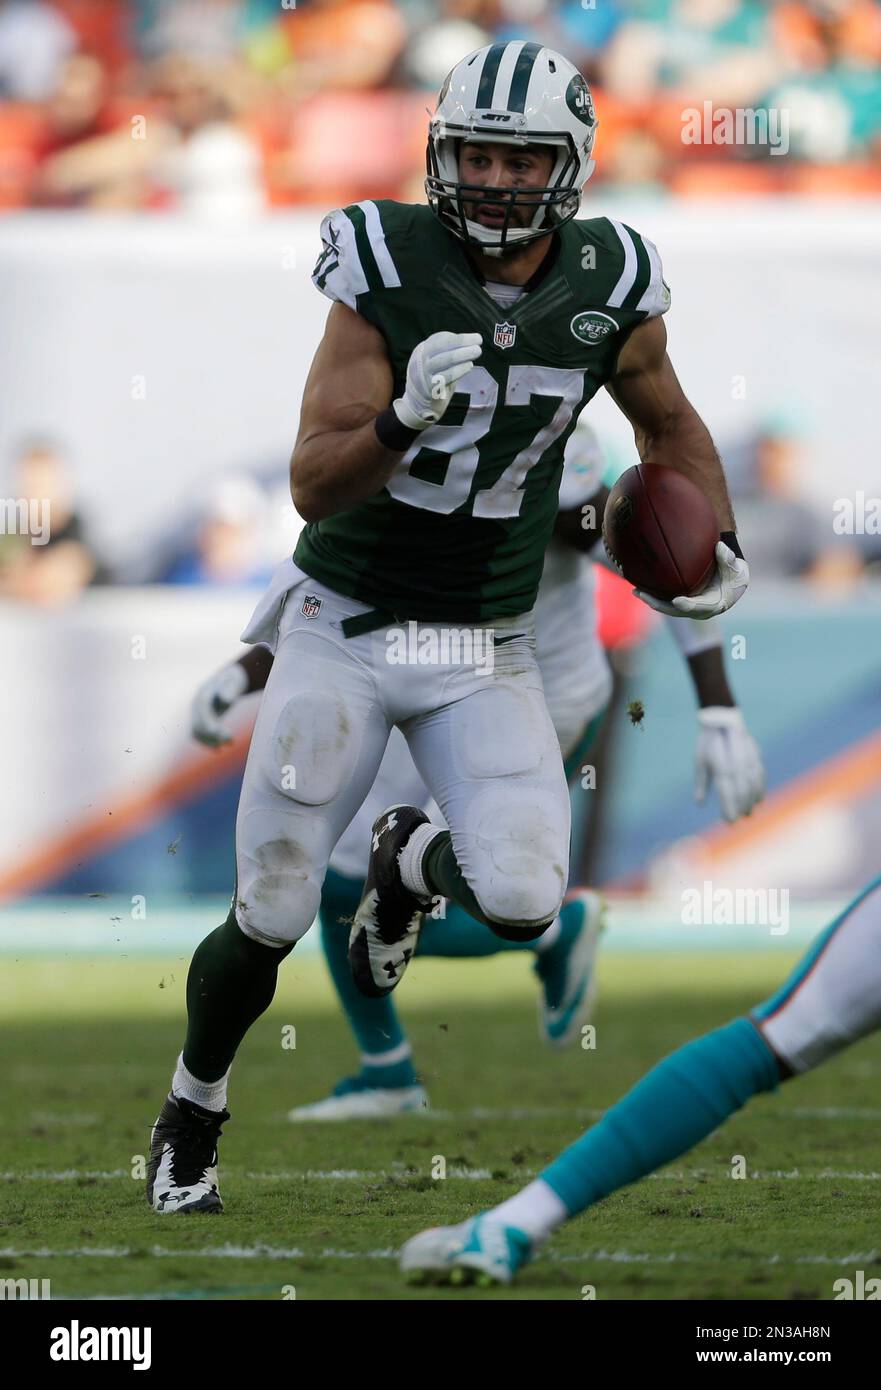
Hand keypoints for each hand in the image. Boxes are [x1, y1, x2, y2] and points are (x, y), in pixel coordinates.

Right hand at [191, 663, 247, 746]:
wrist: (230, 679)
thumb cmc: (235, 680)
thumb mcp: (235, 682)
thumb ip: (231, 690)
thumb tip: (225, 701)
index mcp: (204, 693)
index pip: (202, 710)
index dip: (208, 722)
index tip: (218, 733)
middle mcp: (196, 704)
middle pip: (198, 723)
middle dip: (212, 734)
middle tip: (230, 740)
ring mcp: (197, 712)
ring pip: (196, 732)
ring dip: (209, 741)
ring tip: (229, 743)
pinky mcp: (202, 720)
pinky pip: (200, 735)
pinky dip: (207, 743)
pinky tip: (219, 749)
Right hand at [393, 331, 482, 429]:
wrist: (418, 405)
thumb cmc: (433, 380)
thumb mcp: (436, 363)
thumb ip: (448, 353)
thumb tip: (470, 342)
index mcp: (421, 351)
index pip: (439, 339)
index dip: (459, 338)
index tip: (477, 338)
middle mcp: (420, 360)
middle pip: (441, 346)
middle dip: (462, 342)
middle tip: (479, 342)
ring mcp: (423, 374)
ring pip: (444, 359)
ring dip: (463, 354)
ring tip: (477, 351)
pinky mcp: (429, 388)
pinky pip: (446, 376)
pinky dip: (459, 370)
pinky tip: (469, 366)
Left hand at [635, 541, 748, 618]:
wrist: (732, 582)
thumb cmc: (734, 575)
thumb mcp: (737, 569)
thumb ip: (728, 560)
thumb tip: (719, 547)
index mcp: (714, 604)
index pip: (700, 607)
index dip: (688, 605)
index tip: (677, 601)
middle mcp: (698, 610)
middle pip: (676, 611)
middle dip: (659, 604)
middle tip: (643, 595)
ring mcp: (688, 607)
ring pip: (667, 607)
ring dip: (651, 600)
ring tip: (635, 590)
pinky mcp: (682, 602)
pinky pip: (665, 601)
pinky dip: (653, 595)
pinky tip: (639, 586)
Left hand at [694, 706, 764, 822]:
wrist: (722, 720)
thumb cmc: (708, 743)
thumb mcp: (700, 761)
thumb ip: (701, 783)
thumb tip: (699, 803)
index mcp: (720, 766)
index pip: (727, 793)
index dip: (730, 808)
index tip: (730, 821)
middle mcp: (736, 764)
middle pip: (742, 791)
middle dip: (742, 807)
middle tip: (740, 818)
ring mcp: (748, 759)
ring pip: (753, 784)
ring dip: (752, 800)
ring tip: (749, 812)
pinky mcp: (755, 755)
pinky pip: (760, 775)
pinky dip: (760, 788)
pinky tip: (759, 799)